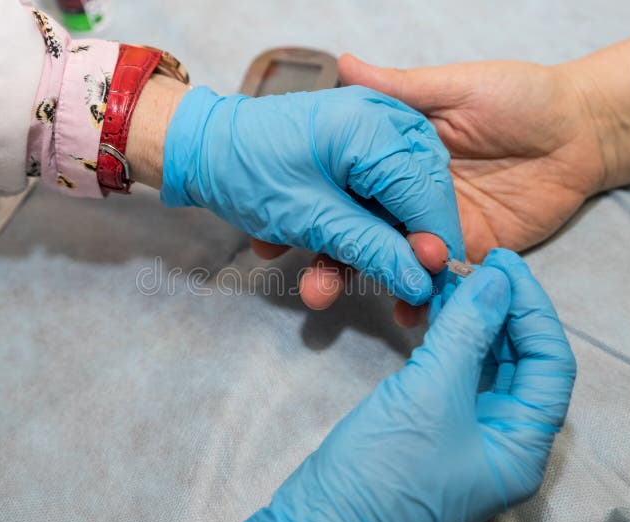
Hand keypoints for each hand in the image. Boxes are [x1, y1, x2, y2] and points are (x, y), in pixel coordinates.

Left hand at [161, 85, 462, 304]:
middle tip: (396, 292)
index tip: (432, 285)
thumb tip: (422, 282)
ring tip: (317, 289)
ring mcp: (362, 134)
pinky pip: (363, 197)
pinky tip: (285, 248)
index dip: (432, 241)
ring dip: (356, 248)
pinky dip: (340, 229)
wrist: (197, 151)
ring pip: (386, 203)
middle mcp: (377, 121)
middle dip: (396, 249)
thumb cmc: (248, 174)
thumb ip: (374, 249)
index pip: (424, 189)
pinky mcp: (346, 152)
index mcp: (373, 126)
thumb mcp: (314, 220)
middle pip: (413, 196)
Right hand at [240, 249, 576, 521]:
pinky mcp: (433, 424)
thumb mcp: (429, 394)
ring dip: (474, 318)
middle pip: (520, 360)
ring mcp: (467, 432)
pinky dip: (449, 336)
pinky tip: (437, 308)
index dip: (531, 308)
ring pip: (485, 362)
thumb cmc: (383, 471)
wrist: (323, 517)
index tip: (502, 265)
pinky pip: (454, 371)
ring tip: (454, 275)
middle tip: (477, 263)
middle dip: (501, 308)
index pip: (549, 363)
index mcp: (521, 445)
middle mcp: (503, 439)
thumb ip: (467, 332)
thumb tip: (498, 281)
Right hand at [254, 56, 603, 323]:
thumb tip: (344, 63)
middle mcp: (409, 199)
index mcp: (398, 161)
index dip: (313, 209)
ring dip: (366, 283)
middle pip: (362, 234)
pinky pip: (442, 281)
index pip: (347, 190)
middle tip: (308, 286)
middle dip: (330, 260)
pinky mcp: (472, 253)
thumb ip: (401, 88)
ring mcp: (439, 230)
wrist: (584, 129)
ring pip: (393, 261)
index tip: (273, 232)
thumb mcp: (456, 87)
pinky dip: (421, 299)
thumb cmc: (520, 96)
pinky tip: (406, 314)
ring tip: (336, 301)